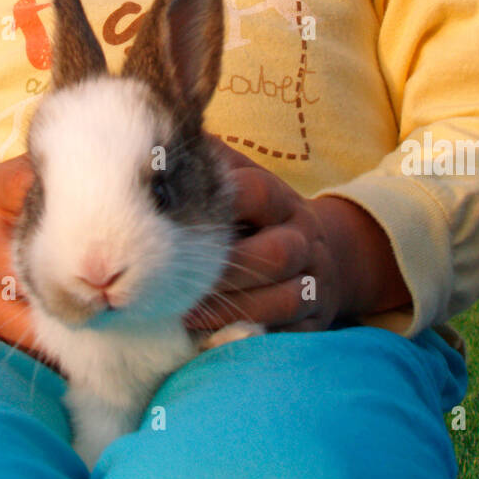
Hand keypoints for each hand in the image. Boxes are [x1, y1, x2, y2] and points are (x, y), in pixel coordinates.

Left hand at [183, 136, 350, 334]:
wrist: (322, 254)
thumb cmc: (260, 216)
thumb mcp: (242, 182)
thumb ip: (208, 166)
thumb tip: (156, 140)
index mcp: (280, 198)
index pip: (255, 193)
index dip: (218, 204)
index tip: (173, 218)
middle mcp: (303, 236)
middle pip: (275, 253)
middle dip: (225, 271)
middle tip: (173, 283)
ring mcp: (314, 279)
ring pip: (283, 297)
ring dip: (234, 308)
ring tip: (186, 316)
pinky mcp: (314, 318)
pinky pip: (290, 332)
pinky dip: (253, 335)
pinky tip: (215, 339)